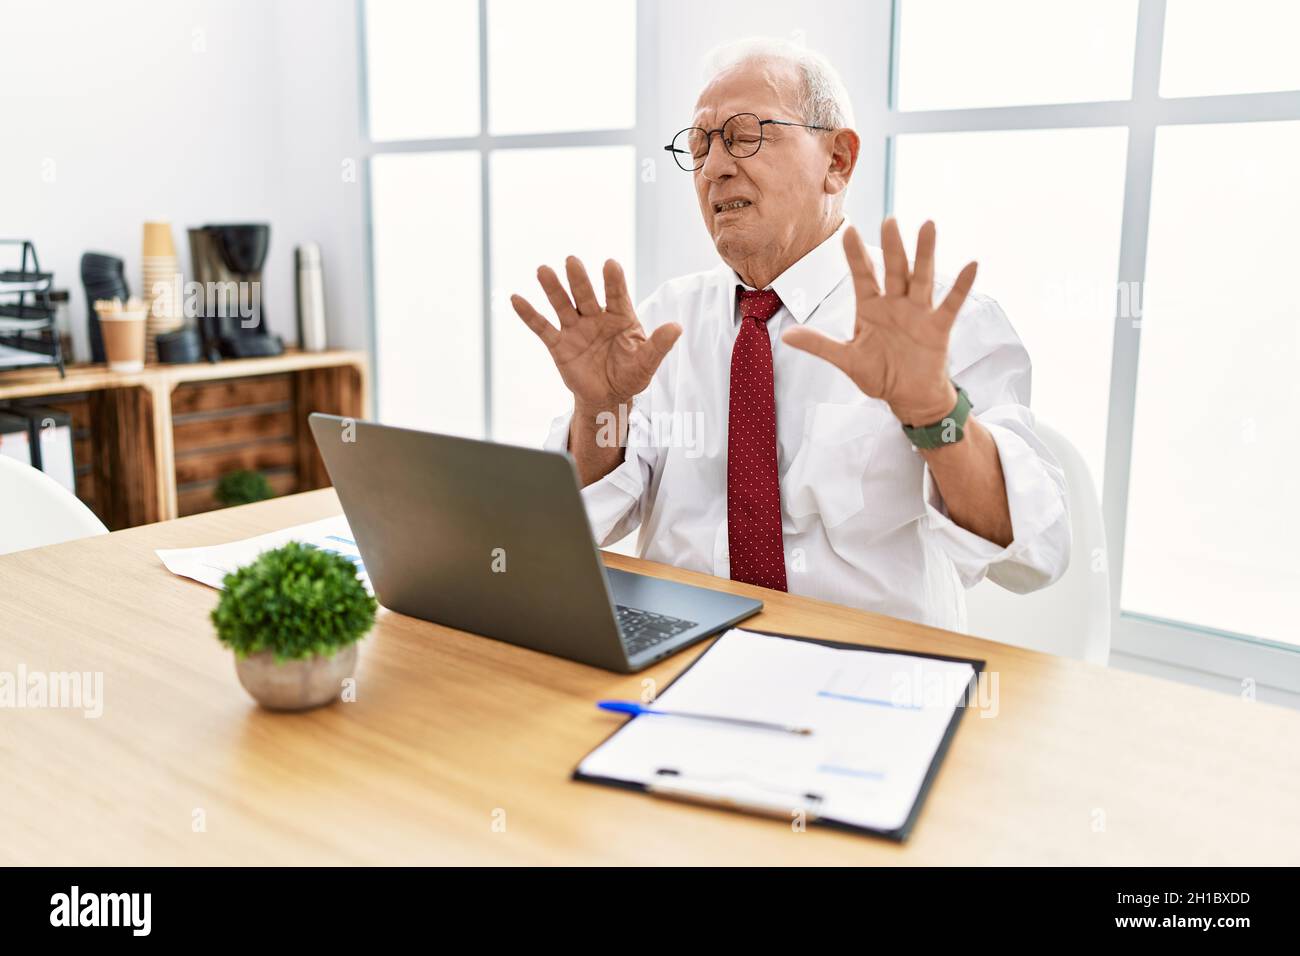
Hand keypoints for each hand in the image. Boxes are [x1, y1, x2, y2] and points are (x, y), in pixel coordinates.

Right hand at [511, 257, 681, 410]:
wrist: (608, 397)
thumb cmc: (631, 375)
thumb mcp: (647, 362)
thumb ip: (659, 344)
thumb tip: (677, 327)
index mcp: (620, 317)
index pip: (617, 295)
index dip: (613, 281)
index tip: (610, 264)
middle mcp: (596, 317)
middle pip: (586, 295)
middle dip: (579, 280)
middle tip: (572, 261)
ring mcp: (575, 329)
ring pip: (562, 305)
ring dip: (552, 289)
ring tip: (543, 270)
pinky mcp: (558, 344)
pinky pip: (542, 328)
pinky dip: (529, 314)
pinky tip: (516, 298)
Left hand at [782, 219, 976, 425]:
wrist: (908, 397)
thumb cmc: (879, 375)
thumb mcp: (847, 360)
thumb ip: (819, 345)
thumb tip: (787, 335)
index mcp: (871, 309)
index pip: (862, 276)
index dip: (855, 255)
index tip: (848, 230)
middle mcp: (895, 304)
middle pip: (893, 269)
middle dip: (892, 246)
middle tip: (889, 220)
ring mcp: (918, 313)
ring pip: (921, 278)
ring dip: (925, 253)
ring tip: (928, 226)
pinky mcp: (938, 327)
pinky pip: (951, 304)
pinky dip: (961, 286)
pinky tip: (971, 265)